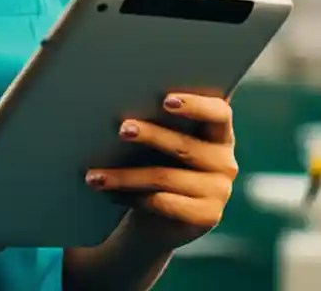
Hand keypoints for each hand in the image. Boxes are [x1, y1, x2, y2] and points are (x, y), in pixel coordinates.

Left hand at [85, 93, 238, 251]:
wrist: (158, 220)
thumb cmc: (156, 166)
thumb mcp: (160, 145)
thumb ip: (158, 123)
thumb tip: (118, 103)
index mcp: (219, 135)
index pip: (220, 113)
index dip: (195, 105)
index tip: (165, 100)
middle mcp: (225, 162)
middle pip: (185, 145)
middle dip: (150, 135)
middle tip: (121, 130)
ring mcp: (219, 192)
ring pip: (164, 177)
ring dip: (124, 175)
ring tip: (94, 176)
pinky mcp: (206, 217)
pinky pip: (162, 202)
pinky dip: (131, 196)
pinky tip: (109, 193)